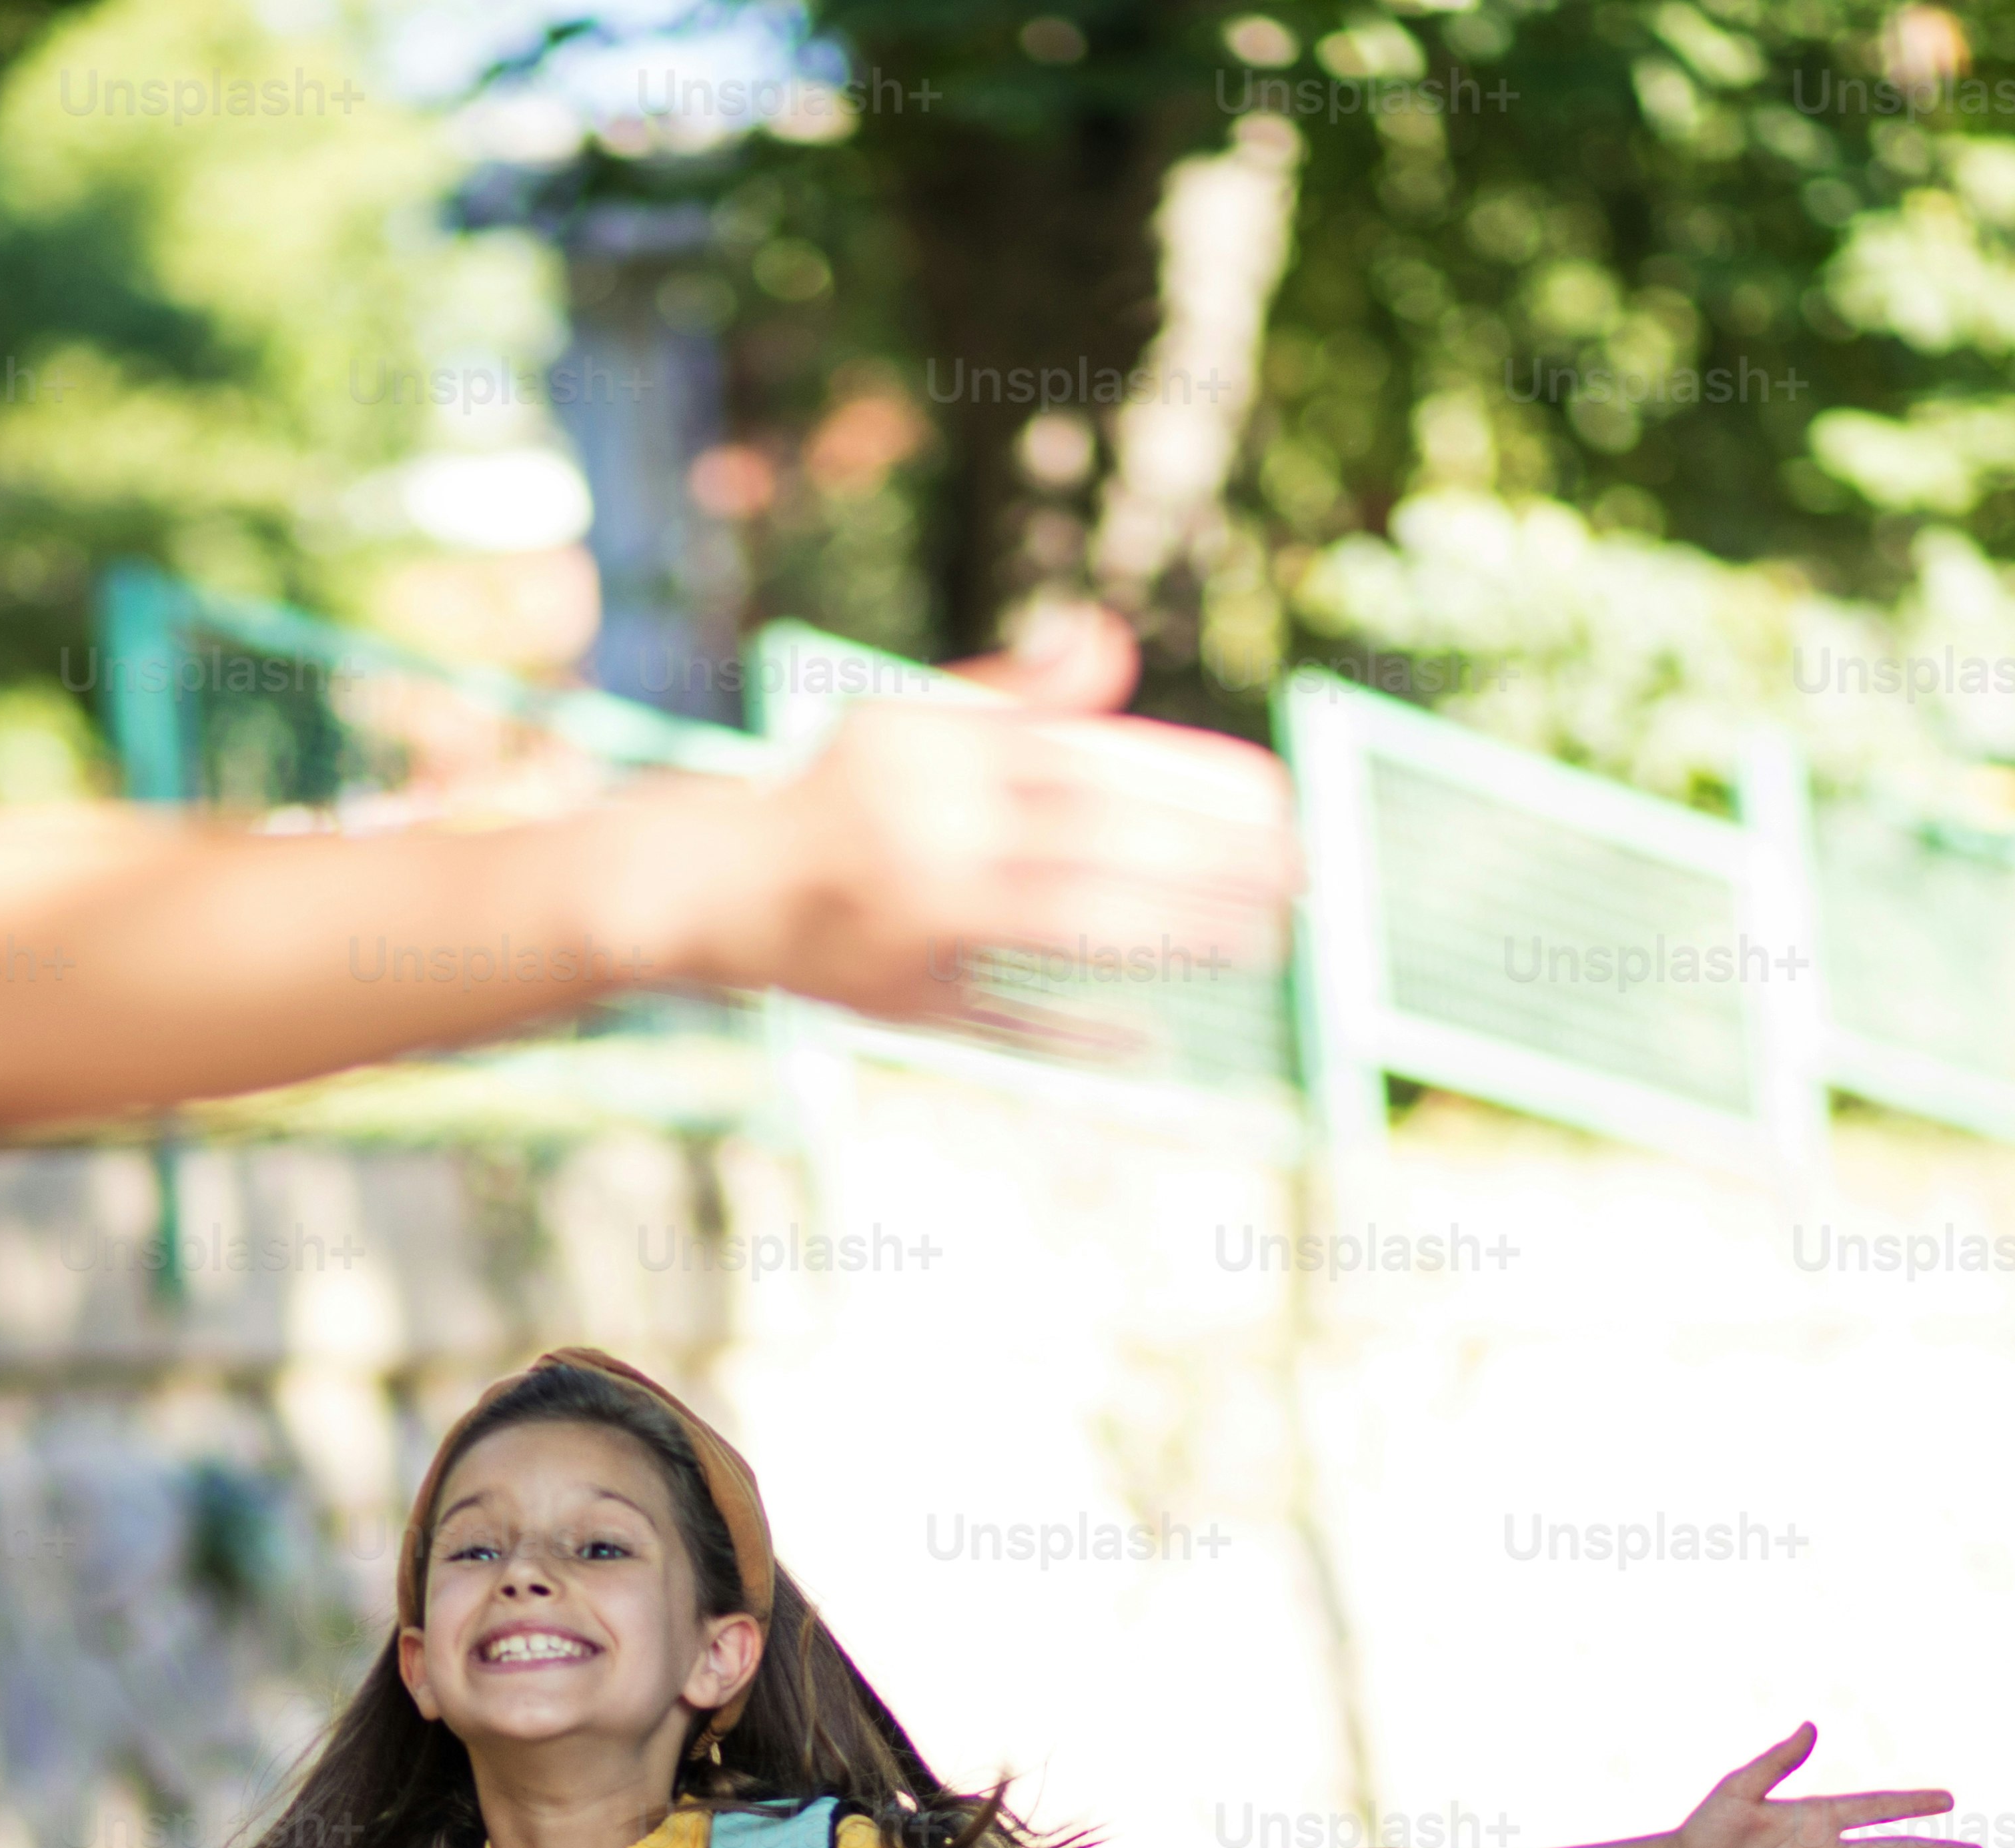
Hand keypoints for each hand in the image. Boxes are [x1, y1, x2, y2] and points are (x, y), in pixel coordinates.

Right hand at [712, 608, 1299, 1045]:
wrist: (710, 884)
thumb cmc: (836, 792)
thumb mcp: (912, 720)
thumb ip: (1018, 694)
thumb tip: (1113, 639)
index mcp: (941, 758)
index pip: (1092, 763)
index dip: (1191, 782)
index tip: (1277, 794)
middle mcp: (931, 836)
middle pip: (1098, 842)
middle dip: (1209, 857)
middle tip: (1304, 866)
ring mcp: (915, 925)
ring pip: (1070, 929)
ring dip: (1173, 935)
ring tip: (1263, 937)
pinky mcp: (900, 999)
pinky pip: (1003, 1023)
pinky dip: (1075, 1036)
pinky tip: (1150, 1041)